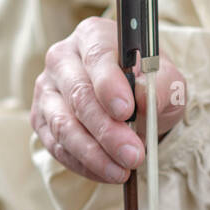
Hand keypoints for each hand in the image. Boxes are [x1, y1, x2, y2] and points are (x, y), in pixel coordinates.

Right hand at [31, 16, 186, 182]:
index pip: (97, 57)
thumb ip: (162, 86)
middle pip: (79, 95)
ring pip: (63, 125)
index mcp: (93, 36)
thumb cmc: (148, 85)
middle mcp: (62, 58)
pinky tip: (108, 173)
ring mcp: (47, 90)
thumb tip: (141, 96)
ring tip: (122, 171)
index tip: (126, 111)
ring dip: (94, 154)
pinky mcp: (41, 119)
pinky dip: (84, 164)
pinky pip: (57, 146)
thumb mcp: (167, 83)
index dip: (109, 85)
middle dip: (107, 130)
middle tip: (133, 155)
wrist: (132, 101)